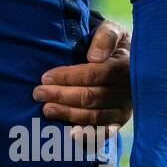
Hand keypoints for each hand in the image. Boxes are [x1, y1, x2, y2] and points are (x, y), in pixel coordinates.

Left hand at [33, 19, 131, 133]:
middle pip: (91, 97)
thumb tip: (94, 57)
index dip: (68, 77)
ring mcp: (125, 109)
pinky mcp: (119, 122)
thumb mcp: (113, 31)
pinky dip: (88, 135)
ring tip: (46, 109)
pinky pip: (103, 132)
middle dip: (61, 96)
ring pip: (95, 116)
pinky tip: (71, 135)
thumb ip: (106, 37)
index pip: (94, 74)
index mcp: (126, 67)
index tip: (45, 77)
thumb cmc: (114, 44)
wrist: (127, 60)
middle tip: (38, 93)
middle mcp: (128, 91)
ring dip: (68, 114)